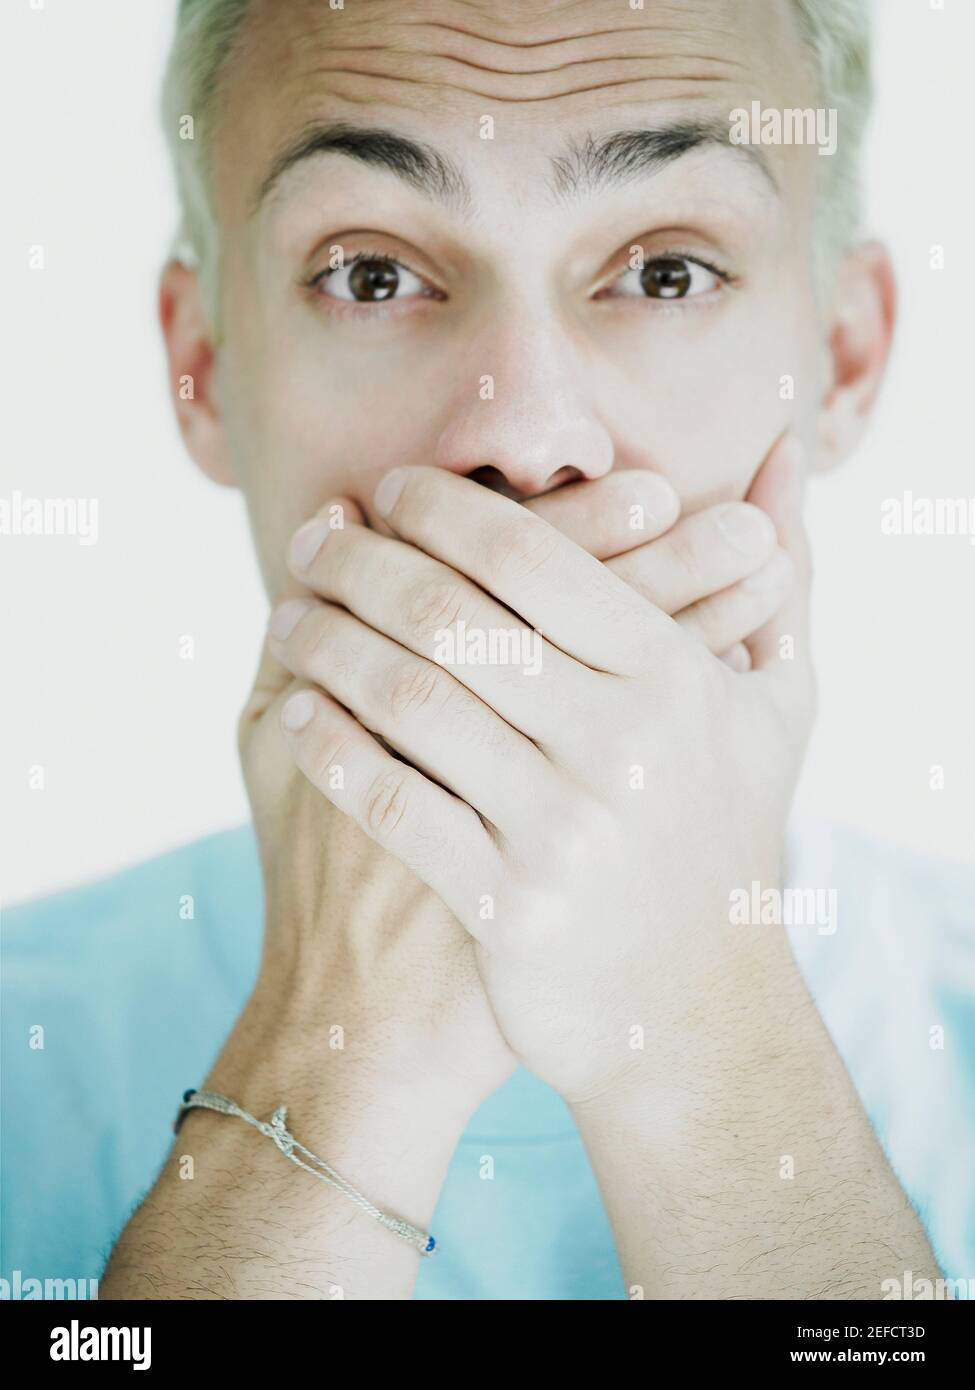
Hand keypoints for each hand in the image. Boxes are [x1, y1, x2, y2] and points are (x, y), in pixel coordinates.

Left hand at [269, 435, 812, 1103]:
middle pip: (454, 620)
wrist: (702, 1009)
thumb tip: (784, 451)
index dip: (443, 511)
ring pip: (412, 704)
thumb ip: (781, 576)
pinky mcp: (515, 908)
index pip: (531, 559)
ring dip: (330, 648)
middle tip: (311, 544)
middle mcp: (624, 745)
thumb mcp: (776, 707)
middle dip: (363, 566)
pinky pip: (398, 808)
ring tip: (289, 619)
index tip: (389, 490)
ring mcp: (566, 831)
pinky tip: (298, 713)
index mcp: (675, 678)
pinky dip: (334, 752)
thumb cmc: (727, 836)